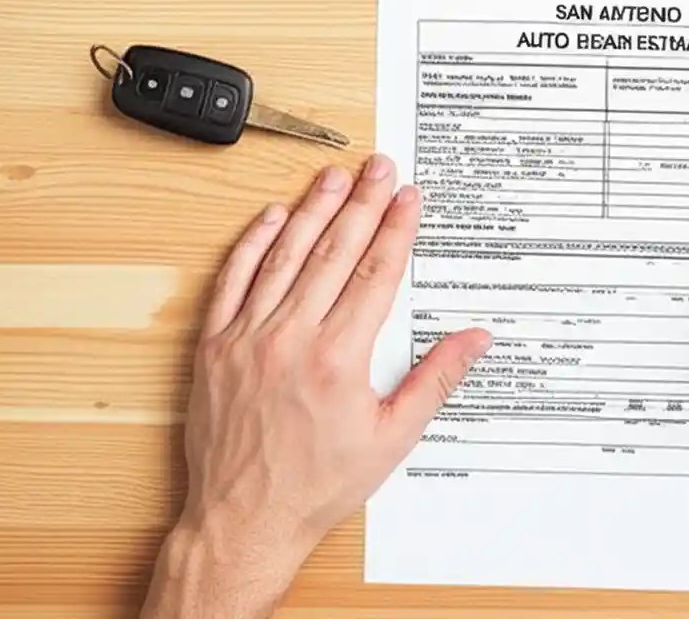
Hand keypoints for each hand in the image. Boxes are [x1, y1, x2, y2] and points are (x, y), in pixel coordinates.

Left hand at [142, 156, 490, 617]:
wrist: (244, 520)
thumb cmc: (317, 486)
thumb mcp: (392, 439)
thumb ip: (435, 381)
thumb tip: (474, 339)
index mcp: (340, 359)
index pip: (375, 274)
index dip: (396, 229)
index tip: (408, 198)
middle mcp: (291, 339)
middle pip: (334, 252)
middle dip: (362, 204)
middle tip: (379, 167)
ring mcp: (248, 338)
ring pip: (285, 256)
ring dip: (312, 211)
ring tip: (335, 177)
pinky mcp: (214, 347)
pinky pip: (234, 281)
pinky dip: (253, 245)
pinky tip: (271, 218)